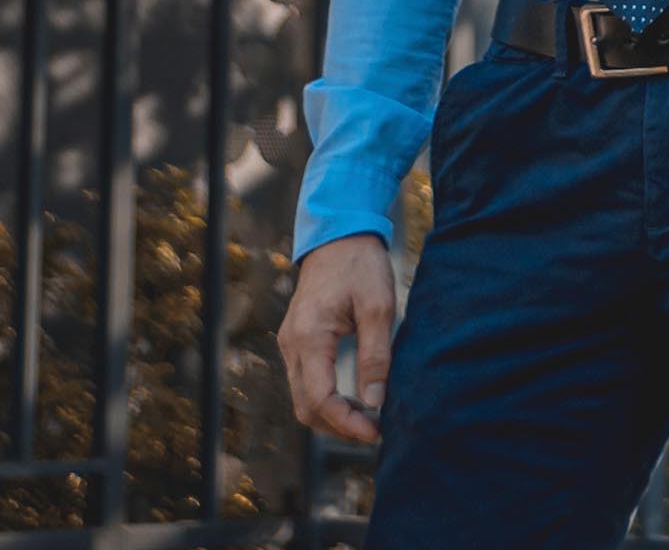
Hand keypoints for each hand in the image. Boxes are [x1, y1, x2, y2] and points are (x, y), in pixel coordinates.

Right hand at [278, 233, 397, 447]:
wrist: (339, 235)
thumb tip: (375, 402)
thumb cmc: (361, 265)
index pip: (319, 398)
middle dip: (339, 426)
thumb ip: (376, 355)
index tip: (376, 432)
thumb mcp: (378, 306)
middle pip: (306, 407)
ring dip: (332, 415)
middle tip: (376, 431)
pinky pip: (305, 382)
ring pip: (303, 398)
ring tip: (369, 419)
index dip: (346, 423)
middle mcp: (291, 345)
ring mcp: (290, 344)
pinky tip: (354, 401)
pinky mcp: (297, 342)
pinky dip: (326, 399)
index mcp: (309, 336)